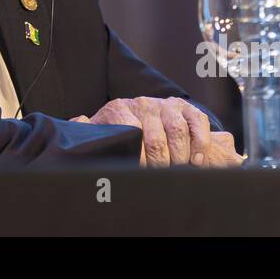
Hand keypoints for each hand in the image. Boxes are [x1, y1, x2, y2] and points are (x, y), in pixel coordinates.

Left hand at [71, 96, 239, 167]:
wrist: (140, 116)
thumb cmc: (117, 131)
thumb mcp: (100, 131)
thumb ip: (87, 129)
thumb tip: (79, 123)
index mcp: (119, 109)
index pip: (132, 133)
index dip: (139, 158)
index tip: (140, 173)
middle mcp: (143, 103)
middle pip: (156, 139)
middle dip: (160, 163)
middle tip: (160, 175)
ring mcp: (165, 104)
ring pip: (178, 131)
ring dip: (181, 156)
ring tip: (179, 170)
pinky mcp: (185, 107)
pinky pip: (197, 121)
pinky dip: (200, 143)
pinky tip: (197, 160)